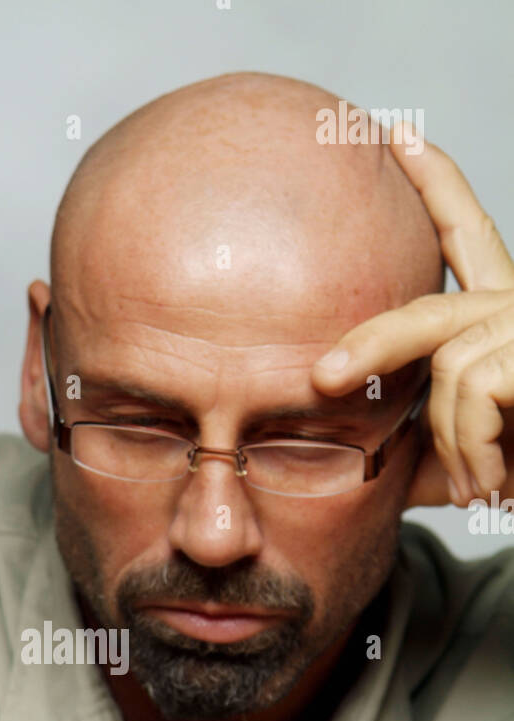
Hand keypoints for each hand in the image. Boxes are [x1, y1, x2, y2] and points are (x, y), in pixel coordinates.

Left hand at [311, 128, 513, 508]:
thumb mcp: (470, 452)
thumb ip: (427, 434)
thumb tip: (357, 442)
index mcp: (502, 316)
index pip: (466, 234)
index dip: (436, 182)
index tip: (399, 136)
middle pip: (429, 311)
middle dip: (372, 344)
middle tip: (322, 379)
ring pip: (447, 368)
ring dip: (450, 442)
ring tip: (476, 486)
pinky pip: (470, 393)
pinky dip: (471, 448)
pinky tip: (492, 480)